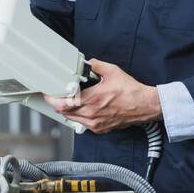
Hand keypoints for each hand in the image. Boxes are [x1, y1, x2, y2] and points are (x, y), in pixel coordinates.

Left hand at [45, 59, 161, 133]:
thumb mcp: (113, 71)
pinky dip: (79, 116)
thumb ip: (96, 65)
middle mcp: (92, 114)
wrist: (144, 106)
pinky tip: (84, 108)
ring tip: (70, 101)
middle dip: (59, 104)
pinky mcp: (100, 129)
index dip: (52, 99)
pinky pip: (83, 123)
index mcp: (93, 99)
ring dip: (68, 110)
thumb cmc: (131, 91)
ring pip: (72, 119)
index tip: (49, 93)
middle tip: (57, 96)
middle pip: (64, 113)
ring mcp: (95, 124)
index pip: (63, 104)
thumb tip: (87, 64)